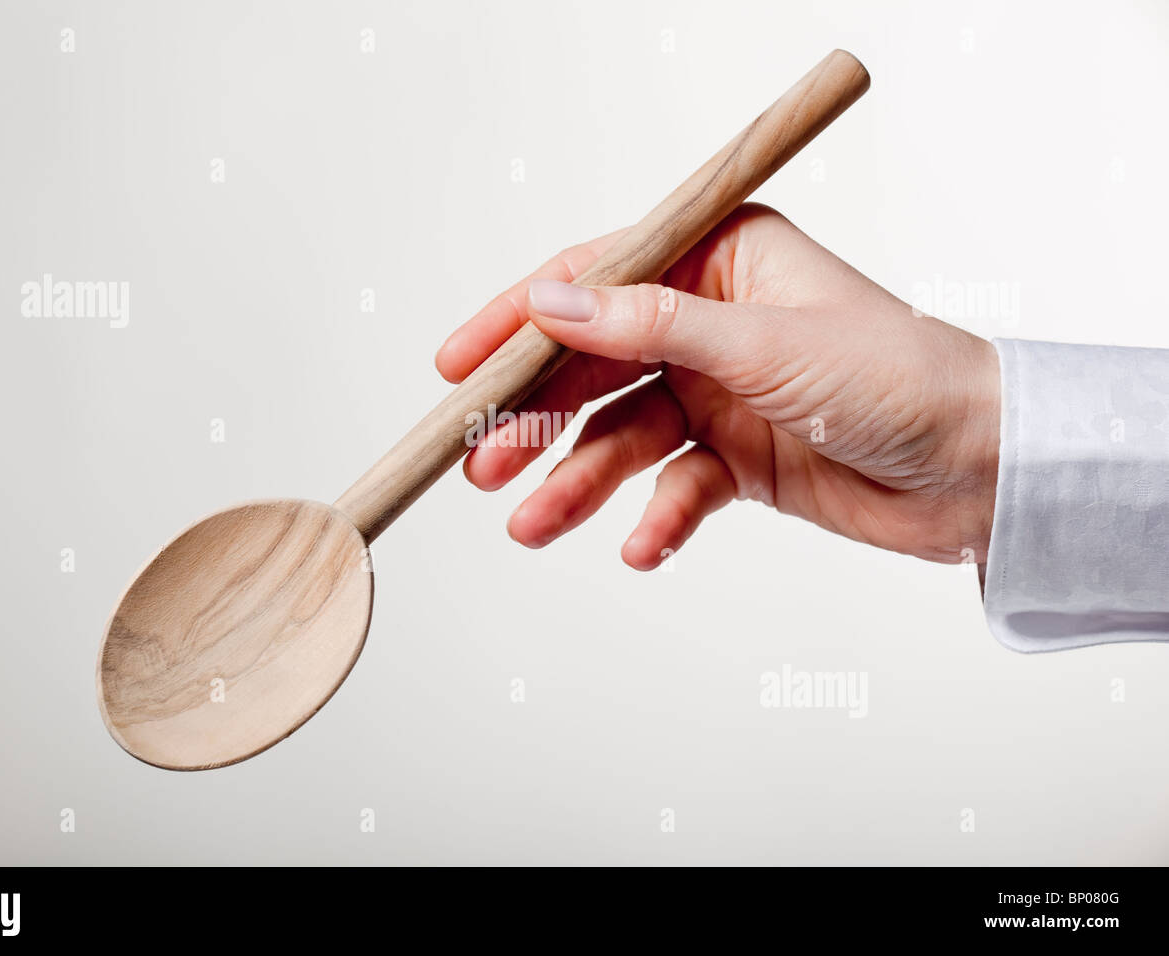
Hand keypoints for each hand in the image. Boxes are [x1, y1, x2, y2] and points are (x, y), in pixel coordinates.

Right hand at [435, 204, 1000, 569]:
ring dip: (579, 482)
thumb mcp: (761, 344)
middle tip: (482, 462)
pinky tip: (644, 546)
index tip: (459, 367)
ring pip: (622, 436)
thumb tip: (550, 307)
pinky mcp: (736, 458)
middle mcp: (710, 322)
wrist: (981, 470)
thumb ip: (648, 327)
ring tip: (534, 525)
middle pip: (594, 367)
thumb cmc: (898, 377)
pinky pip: (672, 487)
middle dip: (538, 420)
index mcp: (718, 261)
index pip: (594, 280)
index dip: (518, 323)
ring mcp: (720, 393)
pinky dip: (654, 519)